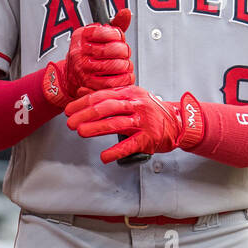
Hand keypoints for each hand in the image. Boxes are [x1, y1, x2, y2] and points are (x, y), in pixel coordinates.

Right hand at [43, 9, 132, 107]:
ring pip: (119, 65)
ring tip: (123, 64)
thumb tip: (126, 12)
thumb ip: (114, 25)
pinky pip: (116, 82)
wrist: (71, 77)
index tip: (118, 39)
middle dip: (126, 51)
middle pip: (117, 49)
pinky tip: (123, 75)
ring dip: (127, 65)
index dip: (119, 36)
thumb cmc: (88, 54)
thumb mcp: (97, 36)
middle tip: (123, 53)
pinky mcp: (90, 85)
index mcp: (81, 36)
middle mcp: (80, 52)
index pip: (110, 32)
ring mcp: (83, 70)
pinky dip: (126, 78)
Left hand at [65, 84, 186, 163]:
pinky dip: (115, 151)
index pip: (102, 95)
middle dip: (85, 115)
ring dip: (96, 129)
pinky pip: (129, 145)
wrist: (178, 122)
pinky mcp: (148, 138)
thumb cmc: (150, 110)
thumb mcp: (130, 97)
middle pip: (106, 107)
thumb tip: (81, 91)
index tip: (69, 110)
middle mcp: (136, 104)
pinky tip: (104, 156)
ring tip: (81, 132)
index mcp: (129, 92)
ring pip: (116, 124)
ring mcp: (143, 121)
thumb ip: (106, 95)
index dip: (83, 103)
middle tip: (70, 122)